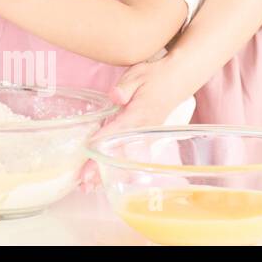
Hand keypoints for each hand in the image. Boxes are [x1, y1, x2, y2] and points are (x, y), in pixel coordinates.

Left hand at [79, 55, 195, 191]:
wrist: (178, 80)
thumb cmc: (155, 76)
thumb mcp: (138, 74)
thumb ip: (126, 86)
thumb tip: (116, 96)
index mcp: (138, 115)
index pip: (116, 132)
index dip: (100, 145)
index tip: (87, 157)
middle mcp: (142, 129)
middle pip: (118, 152)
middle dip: (100, 168)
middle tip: (83, 183)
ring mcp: (144, 135)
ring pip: (123, 158)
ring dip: (106, 171)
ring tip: (88, 187)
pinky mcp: (144, 136)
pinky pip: (128, 154)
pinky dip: (116, 166)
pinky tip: (103, 175)